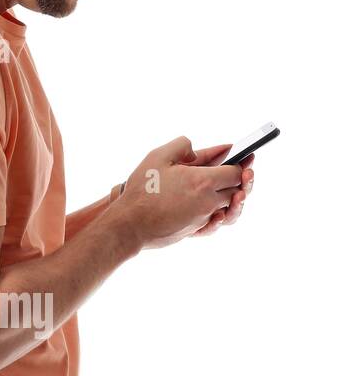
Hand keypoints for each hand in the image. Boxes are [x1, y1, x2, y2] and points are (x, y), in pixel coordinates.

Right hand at [111, 137, 249, 250]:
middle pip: (238, 190)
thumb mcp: (157, 157)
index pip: (236, 172)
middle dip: (242, 179)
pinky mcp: (196, 229)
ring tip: (237, 192)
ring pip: (232, 209)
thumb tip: (195, 149)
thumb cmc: (142, 191)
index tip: (245, 157)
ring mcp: (204, 217)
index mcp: (202, 181)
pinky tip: (219, 210)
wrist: (130, 224)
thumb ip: (181, 146)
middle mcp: (209, 201)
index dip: (242, 163)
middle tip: (245, 170)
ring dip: (236, 199)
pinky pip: (217, 223)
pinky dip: (222, 215)